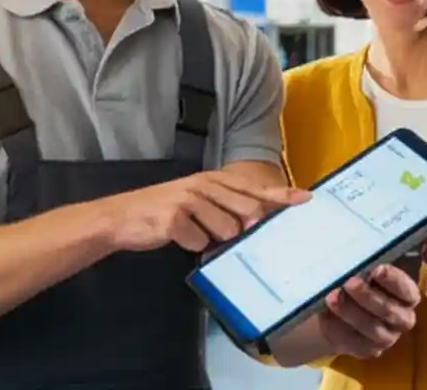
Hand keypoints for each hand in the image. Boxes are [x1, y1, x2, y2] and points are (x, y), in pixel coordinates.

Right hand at [100, 171, 309, 252]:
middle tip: (241, 235)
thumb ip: (226, 210)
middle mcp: (203, 184)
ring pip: (226, 228)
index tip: (306, 199)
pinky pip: (199, 242)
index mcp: (212, 180)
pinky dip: (192, 247)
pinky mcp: (174, 218)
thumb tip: (256, 224)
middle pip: (247, 208)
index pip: (254, 187)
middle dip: (251, 226)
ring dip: (215, 240)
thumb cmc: (164, 213)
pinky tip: (179, 239)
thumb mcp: (197, 204)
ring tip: (195, 234)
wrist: (121, 218)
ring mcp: (189, 199)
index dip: (281, 193)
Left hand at [316, 264, 419, 358]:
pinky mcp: (367, 350)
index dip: (394, 280)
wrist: (337, 310)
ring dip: (351, 312)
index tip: (377, 269)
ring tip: (331, 298)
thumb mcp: (365, 271)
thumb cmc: (357, 281)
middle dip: (367, 296)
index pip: (407, 290)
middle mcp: (402, 319)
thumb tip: (361, 260)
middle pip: (389, 311)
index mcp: (407, 296)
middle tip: (349, 283)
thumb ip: (368, 267)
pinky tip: (326, 316)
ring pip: (372, 328)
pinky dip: (339, 327)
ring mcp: (386, 337)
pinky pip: (354, 341)